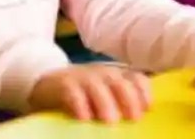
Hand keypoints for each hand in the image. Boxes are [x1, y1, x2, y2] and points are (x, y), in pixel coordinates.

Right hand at [28, 64, 152, 123]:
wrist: (46, 84)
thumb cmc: (82, 96)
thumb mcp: (104, 97)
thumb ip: (120, 104)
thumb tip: (139, 119)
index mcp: (115, 76)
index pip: (136, 78)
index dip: (143, 92)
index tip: (147, 108)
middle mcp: (101, 74)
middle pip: (118, 81)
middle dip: (129, 98)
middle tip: (133, 118)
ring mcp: (82, 77)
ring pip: (96, 85)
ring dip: (105, 102)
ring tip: (110, 120)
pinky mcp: (63, 84)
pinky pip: (72, 92)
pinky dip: (79, 104)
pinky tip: (83, 118)